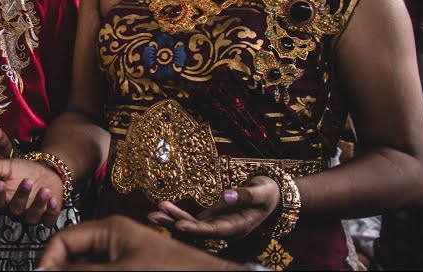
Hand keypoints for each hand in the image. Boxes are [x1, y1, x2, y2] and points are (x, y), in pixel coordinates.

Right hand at [0, 155, 64, 226]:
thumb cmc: (23, 169)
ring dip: (38, 205)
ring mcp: (32, 215)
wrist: (45, 170)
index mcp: (4, 200)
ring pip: (31, 218)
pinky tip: (53, 200)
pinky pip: (48, 221)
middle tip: (27, 181)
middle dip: (21, 196)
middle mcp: (16, 211)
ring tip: (44, 190)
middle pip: (15, 210)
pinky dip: (51, 213)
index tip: (0, 183)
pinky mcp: (47, 216)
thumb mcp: (8, 166)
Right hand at [36, 215, 244, 270]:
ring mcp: (122, 257)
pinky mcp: (130, 268)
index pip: (63, 239)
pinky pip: (102, 271)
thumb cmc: (172, 270)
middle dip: (62, 269)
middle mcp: (112, 240)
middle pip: (72, 256)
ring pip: (86, 267)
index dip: (48, 261)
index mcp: (108, 228)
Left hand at [146, 176, 280, 239]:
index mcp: (238, 227)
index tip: (178, 226)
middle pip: (198, 231)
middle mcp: (225, 230)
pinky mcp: (212, 218)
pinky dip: (178, 215)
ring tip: (152, 215)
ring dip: (172, 220)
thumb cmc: (267, 192)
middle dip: (175, 224)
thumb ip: (246, 195)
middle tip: (154, 217)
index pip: (214, 230)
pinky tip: (162, 209)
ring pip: (192, 226)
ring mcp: (217, 225)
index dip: (196, 229)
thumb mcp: (261, 191)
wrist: (270, 195)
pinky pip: (192, 220)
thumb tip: (227, 196)